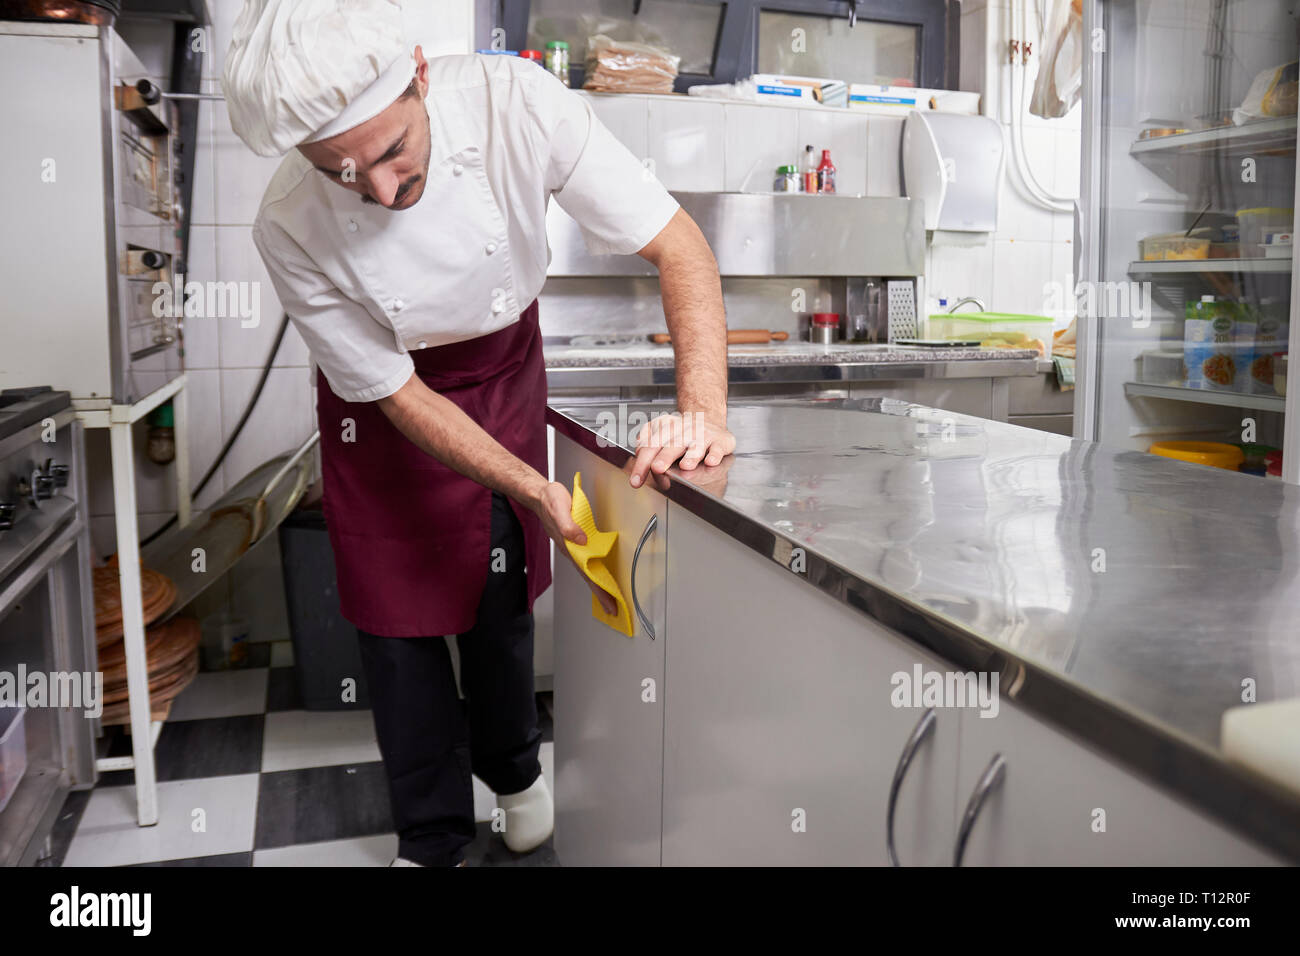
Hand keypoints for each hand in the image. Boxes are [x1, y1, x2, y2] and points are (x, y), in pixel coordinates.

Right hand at [533, 481, 617, 615]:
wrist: (541, 495)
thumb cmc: (550, 501)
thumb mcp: (559, 509)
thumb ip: (568, 525)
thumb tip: (581, 539)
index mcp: (569, 547)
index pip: (587, 574)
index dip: (599, 590)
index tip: (610, 604)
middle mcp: (572, 550)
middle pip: (589, 576)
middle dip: (601, 594)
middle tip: (613, 609)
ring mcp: (574, 547)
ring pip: (588, 570)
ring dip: (599, 584)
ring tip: (610, 596)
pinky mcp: (576, 540)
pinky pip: (588, 559)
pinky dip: (596, 569)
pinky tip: (600, 573)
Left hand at [630, 411, 735, 487]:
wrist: (707, 419)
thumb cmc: (681, 432)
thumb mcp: (660, 432)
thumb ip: (647, 444)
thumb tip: (637, 456)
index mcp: (666, 426)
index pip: (651, 445)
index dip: (643, 462)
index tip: (636, 480)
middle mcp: (684, 429)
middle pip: (672, 445)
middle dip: (664, 457)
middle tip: (656, 468)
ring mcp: (702, 435)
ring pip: (696, 446)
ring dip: (691, 456)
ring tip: (685, 466)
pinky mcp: (720, 441)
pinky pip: (717, 448)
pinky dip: (715, 455)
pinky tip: (710, 461)